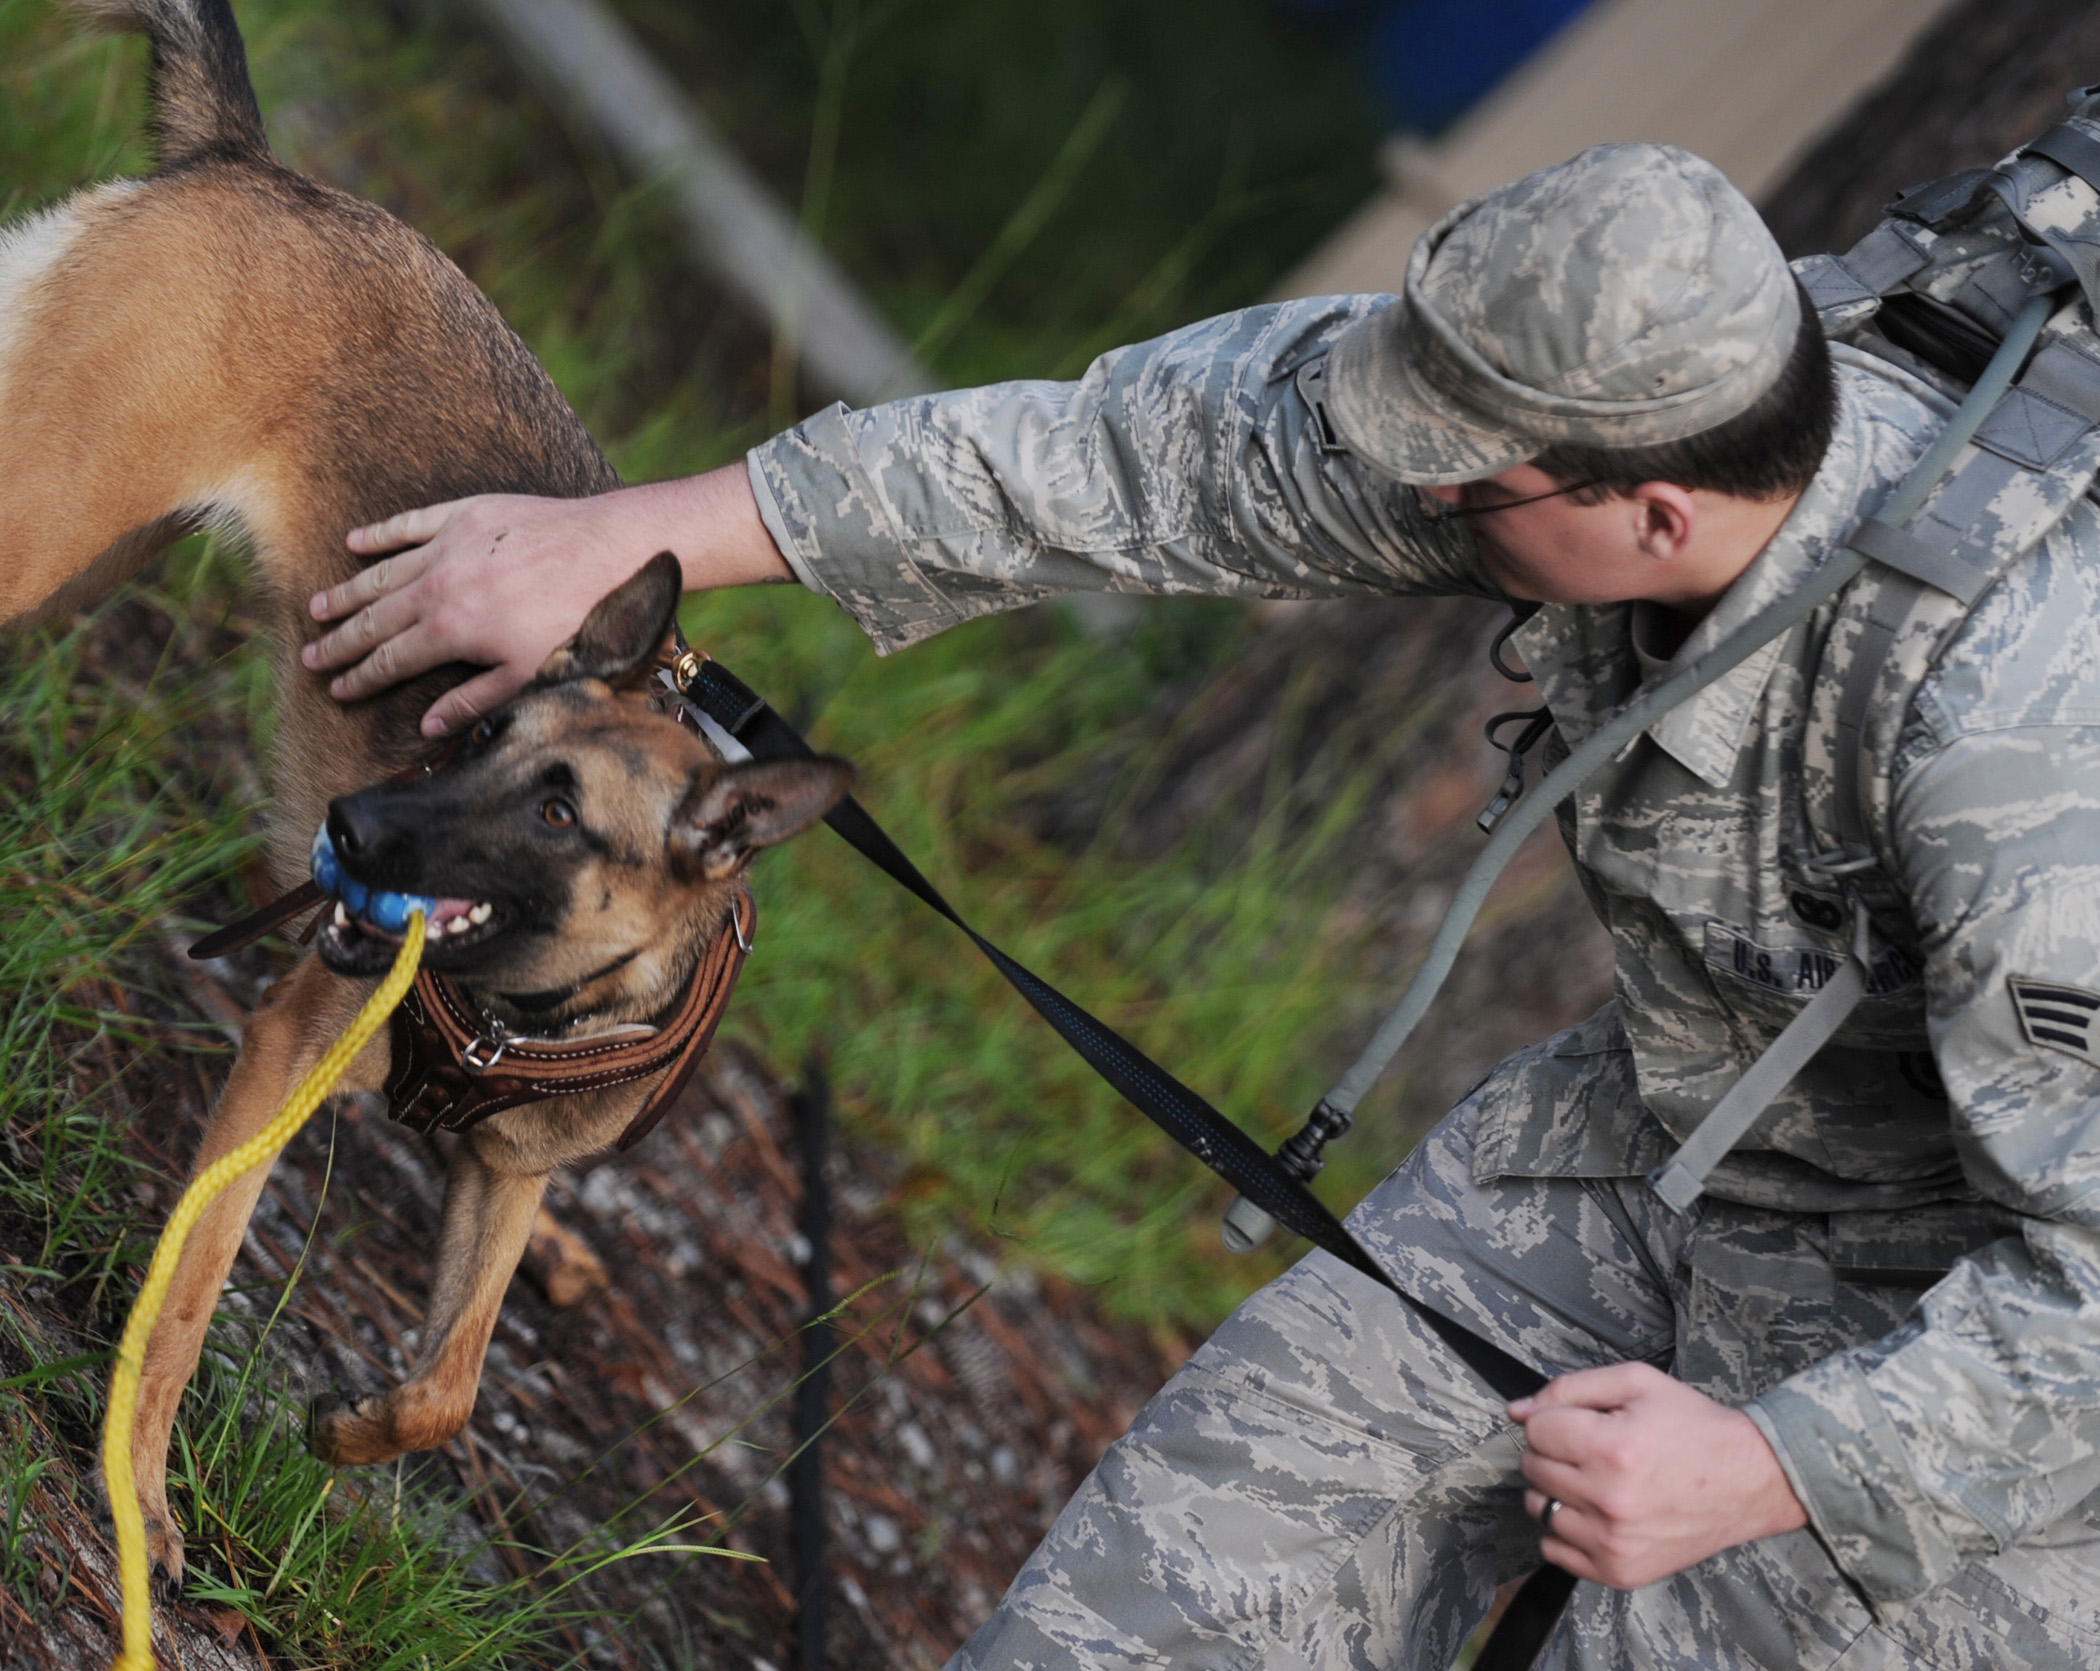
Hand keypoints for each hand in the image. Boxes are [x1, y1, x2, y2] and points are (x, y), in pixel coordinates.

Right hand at [307, 463, 791, 735]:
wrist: (610, 552)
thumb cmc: (576, 620)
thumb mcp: (528, 674)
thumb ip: (474, 701)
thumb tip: (429, 726)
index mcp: (450, 631)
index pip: (390, 660)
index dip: (360, 677)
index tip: (335, 689)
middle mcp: (438, 586)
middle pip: (376, 618)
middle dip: (341, 641)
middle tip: (310, 657)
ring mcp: (449, 546)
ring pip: (383, 572)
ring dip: (349, 592)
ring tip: (318, 608)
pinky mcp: (467, 513)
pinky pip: (410, 524)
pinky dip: (381, 534)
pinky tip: (355, 542)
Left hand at [1509, 1362, 1807, 1588]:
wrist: (1751, 1480)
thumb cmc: (1694, 1427)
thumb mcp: (1636, 1383)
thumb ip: (1568, 1389)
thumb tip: (1517, 1411)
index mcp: (1612, 1448)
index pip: (1536, 1431)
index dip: (1554, 1419)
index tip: (1580, 1423)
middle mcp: (1609, 1500)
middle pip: (1534, 1469)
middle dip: (1554, 1451)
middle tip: (1591, 1449)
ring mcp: (1614, 1542)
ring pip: (1539, 1509)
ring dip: (1556, 1491)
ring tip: (1594, 1480)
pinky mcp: (1621, 1571)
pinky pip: (1555, 1552)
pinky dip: (1565, 1531)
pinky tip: (1595, 1512)